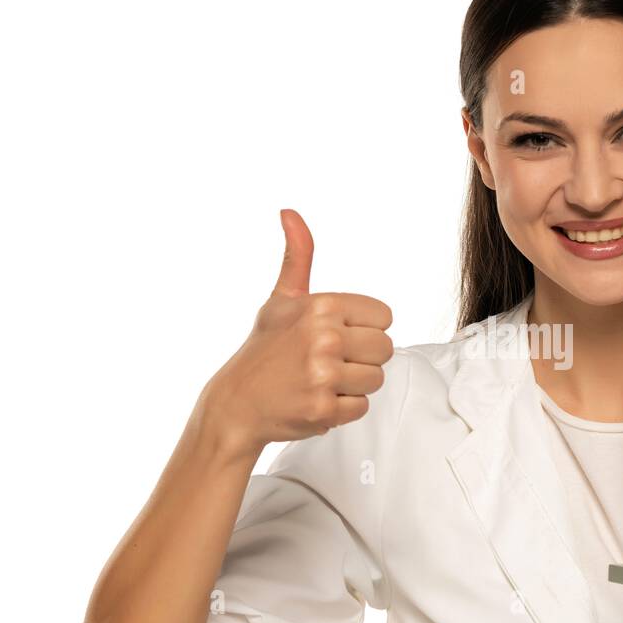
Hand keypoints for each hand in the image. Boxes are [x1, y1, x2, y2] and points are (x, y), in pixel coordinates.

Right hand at [197, 209, 394, 459]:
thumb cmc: (263, 351)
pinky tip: (316, 400)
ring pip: (376, 379)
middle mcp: (324, 338)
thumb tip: (289, 212)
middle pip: (386, 349)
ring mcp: (323, 375)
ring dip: (353, 385)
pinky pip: (361, 407)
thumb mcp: (281, 299)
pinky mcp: (323, 409)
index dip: (364, 329)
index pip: (384, 317)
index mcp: (321, 306)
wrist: (237, 404)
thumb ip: (298, 258)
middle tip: (329, 362)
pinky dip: (342, 410)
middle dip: (362, 358)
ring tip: (321, 381)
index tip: (337, 336)